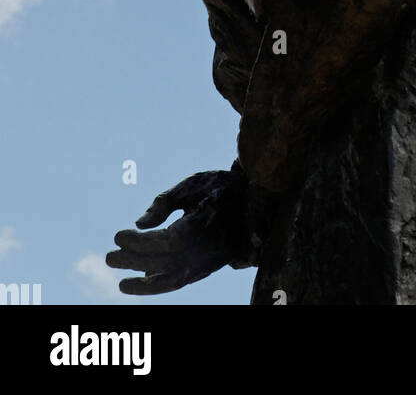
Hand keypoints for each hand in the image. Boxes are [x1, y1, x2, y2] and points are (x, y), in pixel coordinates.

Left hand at [106, 167, 251, 295]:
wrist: (253, 199)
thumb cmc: (219, 187)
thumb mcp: (192, 184)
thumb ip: (165, 203)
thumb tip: (139, 223)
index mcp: (199, 227)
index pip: (162, 242)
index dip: (138, 242)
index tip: (118, 236)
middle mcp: (203, 250)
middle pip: (162, 262)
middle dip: (133, 260)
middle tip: (109, 257)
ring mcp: (206, 262)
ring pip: (171, 280)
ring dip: (145, 284)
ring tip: (122, 284)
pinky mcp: (207, 268)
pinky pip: (180, 281)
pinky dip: (161, 284)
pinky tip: (145, 280)